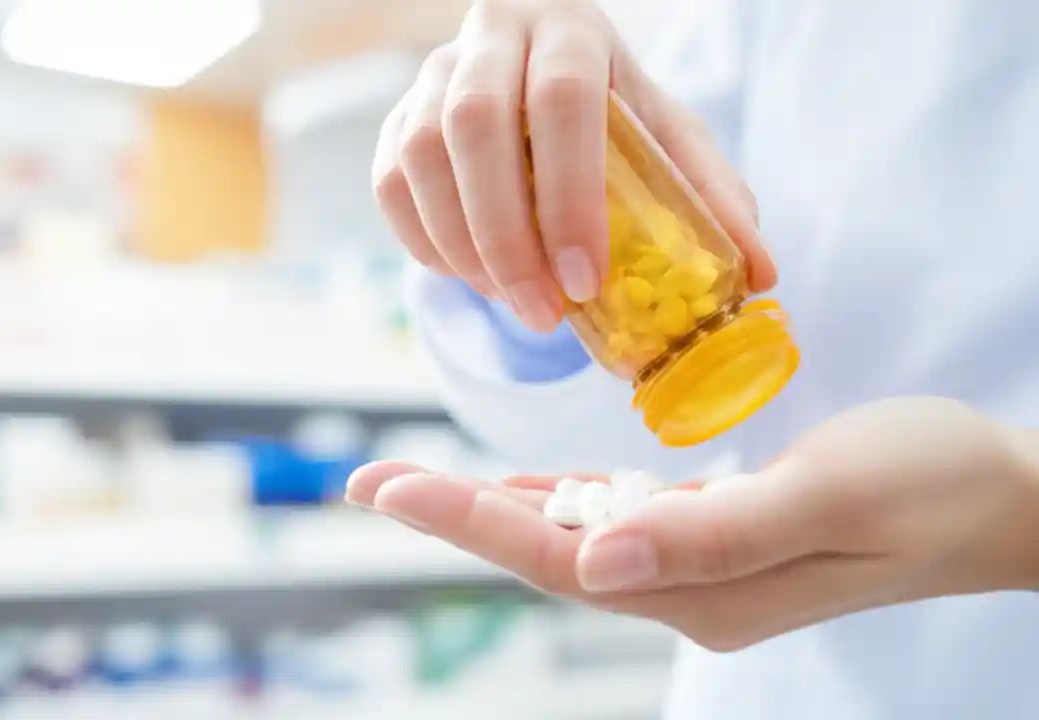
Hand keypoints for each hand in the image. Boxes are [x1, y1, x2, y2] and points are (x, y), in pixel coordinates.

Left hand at [347, 397, 1038, 650]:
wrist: (1000, 495)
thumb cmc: (926, 483)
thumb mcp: (824, 499)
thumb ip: (711, 533)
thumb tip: (590, 557)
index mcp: (701, 590)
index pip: (555, 558)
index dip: (466, 521)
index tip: (387, 488)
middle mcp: (687, 589)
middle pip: (545, 549)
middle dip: (454, 514)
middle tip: (368, 480)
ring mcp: (701, 566)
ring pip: (572, 534)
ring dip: (494, 506)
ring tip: (416, 483)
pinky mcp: (718, 533)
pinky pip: (617, 517)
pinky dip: (562, 497)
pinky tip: (525, 486)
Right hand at [372, 0, 774, 331]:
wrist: (538, 79)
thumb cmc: (610, 114)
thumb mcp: (667, 141)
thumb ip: (710, 197)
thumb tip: (760, 275)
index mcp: (570, 33)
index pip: (560, 100)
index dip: (569, 196)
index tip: (585, 281)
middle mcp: (492, 40)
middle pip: (474, 126)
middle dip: (506, 236)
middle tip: (545, 312)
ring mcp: (434, 77)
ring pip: (419, 157)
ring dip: (463, 247)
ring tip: (512, 301)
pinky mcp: (395, 120)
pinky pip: (389, 184)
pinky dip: (425, 243)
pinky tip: (472, 275)